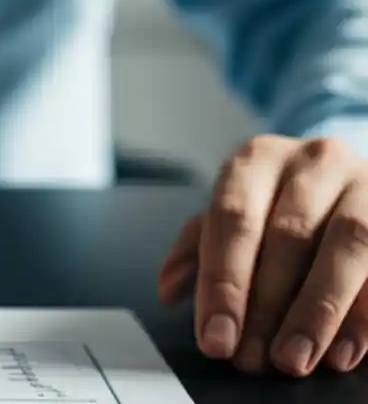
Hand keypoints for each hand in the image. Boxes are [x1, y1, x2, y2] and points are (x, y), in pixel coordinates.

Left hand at [158, 134, 367, 375]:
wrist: (346, 180)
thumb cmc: (279, 203)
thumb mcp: (235, 213)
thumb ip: (200, 247)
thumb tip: (170, 288)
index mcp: (257, 159)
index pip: (233, 219)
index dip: (223, 283)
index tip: (215, 337)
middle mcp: (313, 161)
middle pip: (288, 236)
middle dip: (267, 305)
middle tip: (252, 359)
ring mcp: (364, 183)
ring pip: (346, 244)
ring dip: (318, 311)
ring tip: (294, 359)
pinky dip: (363, 317)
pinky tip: (341, 353)